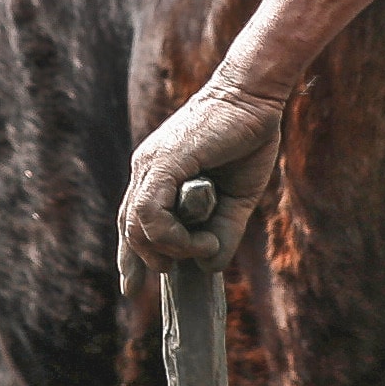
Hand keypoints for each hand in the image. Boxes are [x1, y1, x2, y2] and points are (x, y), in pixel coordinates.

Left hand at [120, 81, 287, 274]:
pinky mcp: (164, 162)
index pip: (130, 220)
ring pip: (137, 225)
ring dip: (170, 248)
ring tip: (201, 247)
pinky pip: (150, 212)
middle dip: (146, 260)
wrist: (256, 98)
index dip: (130, 256)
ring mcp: (151, 164)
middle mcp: (145, 168)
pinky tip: (200, 239)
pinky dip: (173, 235)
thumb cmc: (248, 141)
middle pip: (128, 228)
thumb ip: (222, 232)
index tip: (131, 287)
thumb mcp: (237, 200)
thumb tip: (210, 268)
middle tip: (180, 267)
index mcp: (156, 173)